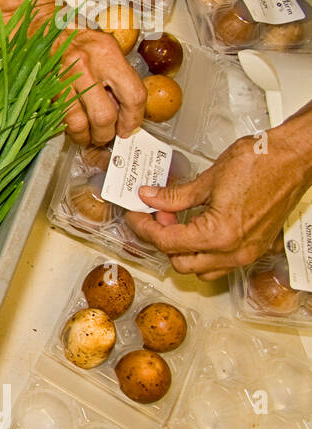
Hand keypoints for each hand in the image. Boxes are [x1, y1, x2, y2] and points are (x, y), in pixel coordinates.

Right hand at [0, 0, 145, 146]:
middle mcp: (85, 65)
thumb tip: (124, 110)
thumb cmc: (73, 38)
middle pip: (105, 115)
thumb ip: (117, 75)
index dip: (133, 119)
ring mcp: (61, 78)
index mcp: (107, 52)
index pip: (132, 94)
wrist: (36, 28)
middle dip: (107, 134)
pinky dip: (68, 130)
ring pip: (79, 124)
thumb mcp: (103, 47)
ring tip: (89, 137)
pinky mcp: (45, 88)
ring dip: (86, 137)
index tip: (129, 127)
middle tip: (107, 136)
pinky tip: (72, 129)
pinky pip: (59, 119)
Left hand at [124, 132, 311, 279]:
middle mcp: (234, 252)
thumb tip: (149, 198)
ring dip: (182, 250)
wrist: (294, 159)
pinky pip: (221, 263)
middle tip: (155, 215)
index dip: (143, 228)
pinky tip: (196, 227)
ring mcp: (247, 253)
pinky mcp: (255, 248)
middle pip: (180, 262)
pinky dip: (203, 251)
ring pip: (201, 269)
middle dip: (162, 240)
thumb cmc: (261, 163)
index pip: (166, 242)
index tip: (133, 216)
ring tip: (176, 221)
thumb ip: (174, 196)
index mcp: (219, 235)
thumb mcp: (208, 179)